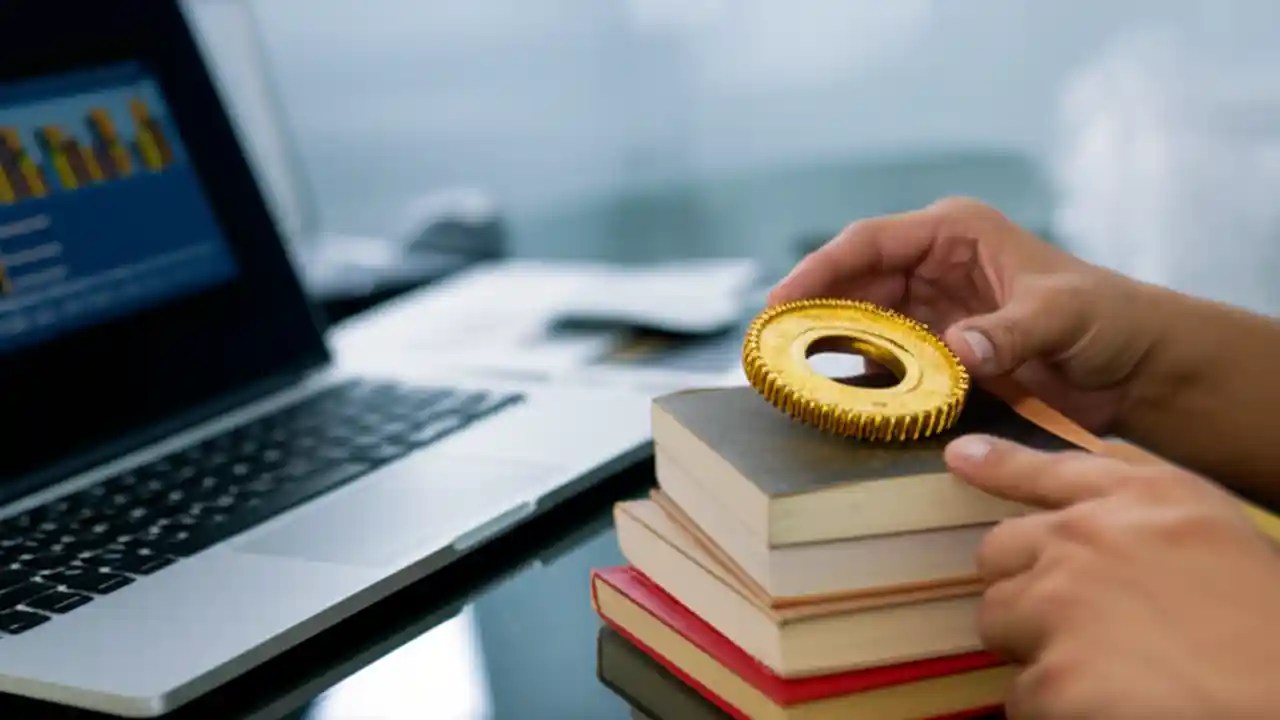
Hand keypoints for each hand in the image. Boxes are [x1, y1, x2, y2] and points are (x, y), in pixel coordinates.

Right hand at [767, 197, 1160, 431]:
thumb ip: (1009, 331)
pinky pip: (886, 363)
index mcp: (954, 234)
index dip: (820, 269)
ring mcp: (933, 313)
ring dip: (828, 348)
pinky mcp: (939, 355)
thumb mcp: (1061, 315)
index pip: (870, 242)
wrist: (1136, 368)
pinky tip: (833, 399)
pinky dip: (861, 379)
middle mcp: (933, 268)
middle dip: (810, 311)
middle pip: (853, 284)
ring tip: (786, 374)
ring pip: (862, 325)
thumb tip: (958, 350)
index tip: (781, 300)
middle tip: (769, 347)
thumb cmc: (1107, 318)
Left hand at [945, 434, 1279, 719]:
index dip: (998, 464)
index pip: (1047, 469)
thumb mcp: (1216, 529)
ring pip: (999, 625)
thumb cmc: (1269, 622)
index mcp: (1140, 499)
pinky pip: (1020, 695)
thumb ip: (1143, 499)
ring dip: (1035, 650)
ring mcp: (1061, 605)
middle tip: (1080, 625)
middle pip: (999, 556)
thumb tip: (1076, 492)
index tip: (961, 458)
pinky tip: (1109, 708)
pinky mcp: (1054, 677)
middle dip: (1025, 588)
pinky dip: (1053, 710)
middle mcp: (1086, 538)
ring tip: (1106, 671)